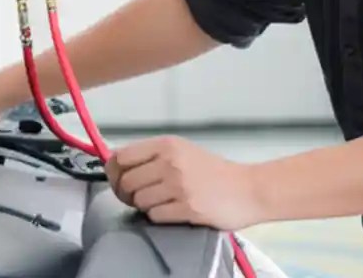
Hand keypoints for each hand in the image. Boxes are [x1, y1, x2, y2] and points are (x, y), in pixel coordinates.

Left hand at [105, 135, 265, 231]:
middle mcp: (170, 162)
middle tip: (139, 198)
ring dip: (144, 206)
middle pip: (126, 182)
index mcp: (166, 145)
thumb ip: (150, 155)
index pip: (120, 157)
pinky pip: (155, 216)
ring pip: (138, 200)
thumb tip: (115, 163)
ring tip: (161, 203)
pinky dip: (159, 217)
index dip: (114, 172)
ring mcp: (179, 185)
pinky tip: (172, 211)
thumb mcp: (181, 151)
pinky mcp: (188, 208)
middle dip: (127, 194)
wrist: (249, 189)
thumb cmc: (213, 172)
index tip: (119, 180)